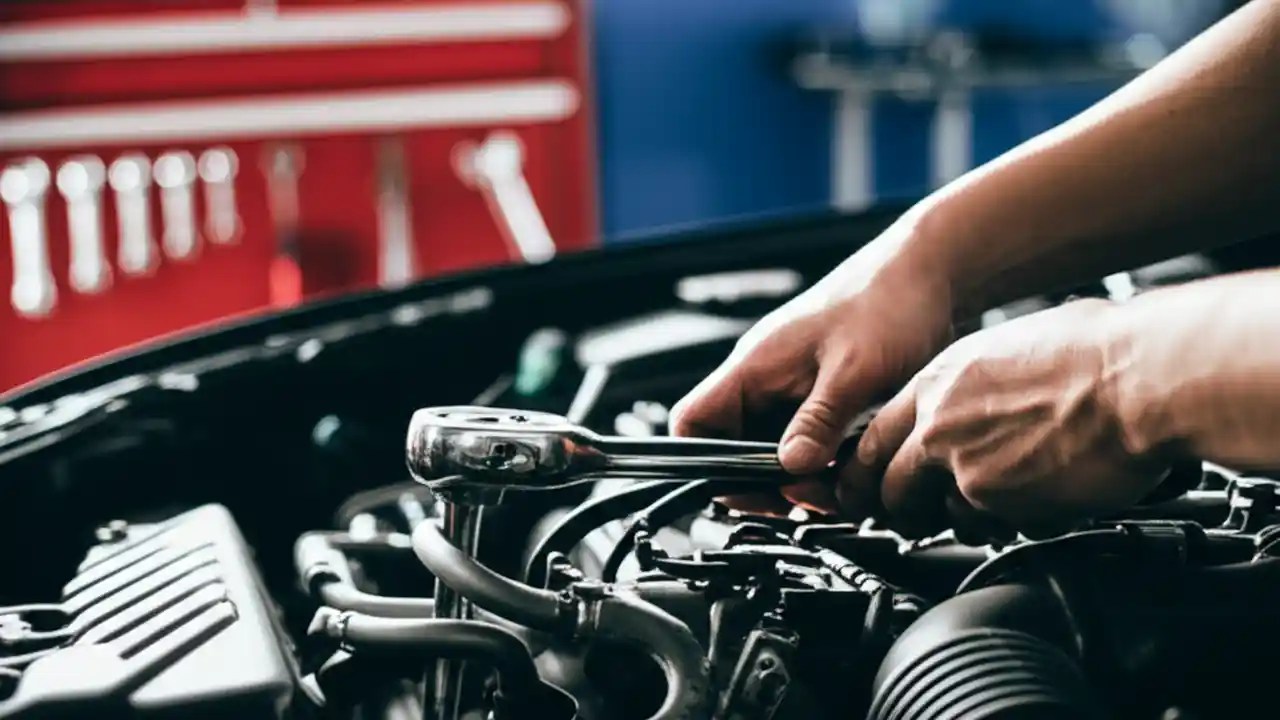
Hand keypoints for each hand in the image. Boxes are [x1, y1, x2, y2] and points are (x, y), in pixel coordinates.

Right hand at [669, 221, 954, 513]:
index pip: (694, 420)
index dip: (703, 461)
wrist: (932, 274)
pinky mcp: (824, 397)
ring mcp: (793, 388)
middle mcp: (766, 379)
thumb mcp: (854, 371)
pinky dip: (824, 464)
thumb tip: (788, 466)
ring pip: (774, 450)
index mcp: (755, 365)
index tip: (741, 489)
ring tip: (835, 490)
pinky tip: (852, 470)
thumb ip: (818, 421)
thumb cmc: (890, 302)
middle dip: (762, 481)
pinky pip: (807, 442)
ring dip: (799, 477)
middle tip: (800, 500)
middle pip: (733, 446)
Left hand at [851, 298, 1168, 539]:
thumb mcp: (1015, 345)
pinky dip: (1016, 526)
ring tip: (998, 511)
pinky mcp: (1004, 502)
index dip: (873, 467)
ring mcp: (966, 467)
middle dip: (902, 510)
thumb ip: (982, 383)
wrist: (1140, 376)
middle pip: (890, 488)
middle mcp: (939, 424)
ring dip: (967, 522)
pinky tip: (1043, 507)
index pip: (875, 437)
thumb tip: (988, 391)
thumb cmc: (1099, 350)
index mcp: (938, 381)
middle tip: (914, 519)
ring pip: (942, 517)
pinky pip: (997, 529)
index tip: (875, 482)